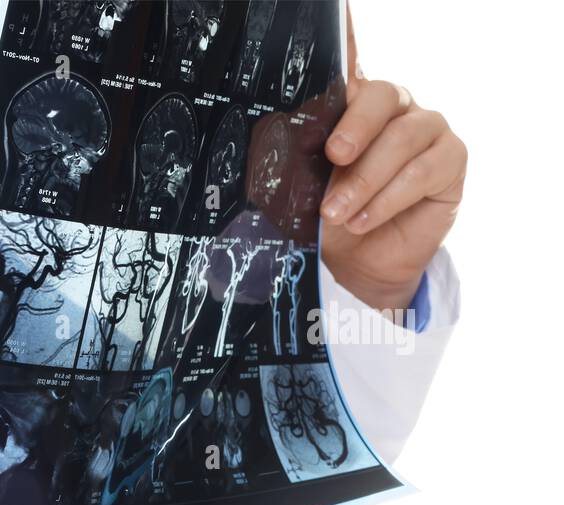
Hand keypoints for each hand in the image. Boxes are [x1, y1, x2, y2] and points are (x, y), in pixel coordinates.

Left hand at [319, 7, 466, 313]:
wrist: (357, 264)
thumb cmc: (327, 217)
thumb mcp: (301, 188)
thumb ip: (295, 157)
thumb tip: (269, 137)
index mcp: (352, 104)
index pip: (351, 64)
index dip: (347, 35)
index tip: (337, 13)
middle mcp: (394, 108)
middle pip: (383, 95)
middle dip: (355, 128)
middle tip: (333, 157)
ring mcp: (427, 129)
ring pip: (403, 139)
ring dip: (365, 179)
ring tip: (336, 213)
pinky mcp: (450, 160)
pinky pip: (424, 170)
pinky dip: (389, 198)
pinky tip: (363, 219)